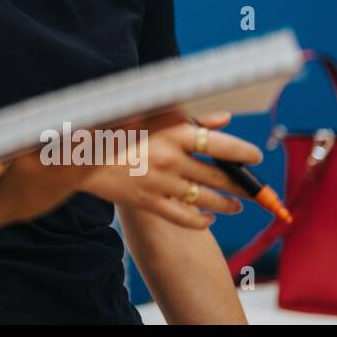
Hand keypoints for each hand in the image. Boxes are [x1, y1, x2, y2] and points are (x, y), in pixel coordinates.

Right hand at [81, 111, 262, 228]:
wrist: (79, 157)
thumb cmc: (116, 129)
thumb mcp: (150, 115)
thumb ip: (189, 118)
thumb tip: (223, 119)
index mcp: (172, 133)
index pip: (220, 145)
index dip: (243, 153)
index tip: (256, 156)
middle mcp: (171, 160)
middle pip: (219, 177)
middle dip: (243, 185)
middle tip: (255, 189)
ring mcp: (161, 184)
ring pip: (207, 200)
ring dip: (227, 204)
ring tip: (237, 205)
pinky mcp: (149, 203)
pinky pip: (185, 218)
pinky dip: (202, 221)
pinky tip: (209, 219)